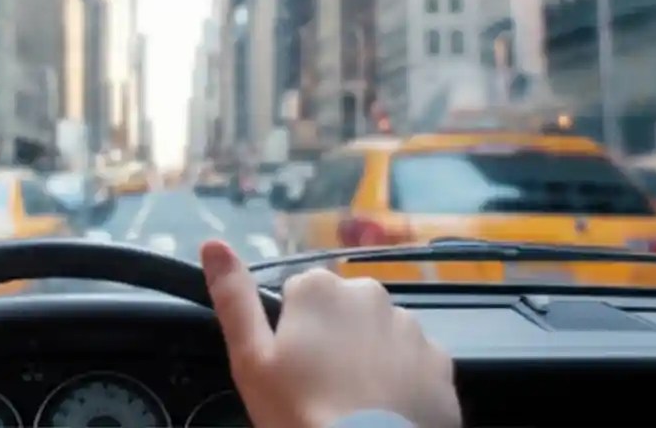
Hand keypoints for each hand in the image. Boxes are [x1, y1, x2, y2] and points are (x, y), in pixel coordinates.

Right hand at [200, 240, 459, 427]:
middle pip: (342, 313)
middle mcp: (371, 294)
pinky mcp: (442, 364)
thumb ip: (234, 297)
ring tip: (354, 404)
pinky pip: (414, 364)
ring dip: (368, 359)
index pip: (298, 297)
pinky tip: (384, 411)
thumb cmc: (299, 411)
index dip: (291, 334)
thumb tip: (212, 244)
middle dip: (332, 341)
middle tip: (319, 389)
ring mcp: (412, 328)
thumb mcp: (250, 359)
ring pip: (379, 336)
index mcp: (320, 288)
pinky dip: (402, 381)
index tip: (291, 369)